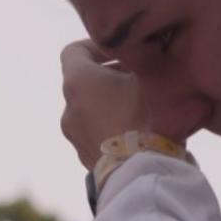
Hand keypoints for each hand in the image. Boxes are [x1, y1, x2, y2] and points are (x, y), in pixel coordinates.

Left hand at [61, 40, 146, 169]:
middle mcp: (68, 108)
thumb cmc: (145, 117)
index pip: (74, 51)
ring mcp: (74, 136)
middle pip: (86, 83)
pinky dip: (114, 128)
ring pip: (93, 110)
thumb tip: (148, 56)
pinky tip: (141, 132)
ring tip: (145, 108)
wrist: (139, 173)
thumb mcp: (151, 78)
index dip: (97, 46)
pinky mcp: (86, 158)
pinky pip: (99, 135)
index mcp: (77, 81)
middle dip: (112, 77)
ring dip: (114, 105)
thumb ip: (144, 62)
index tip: (121, 52)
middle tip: (141, 79)